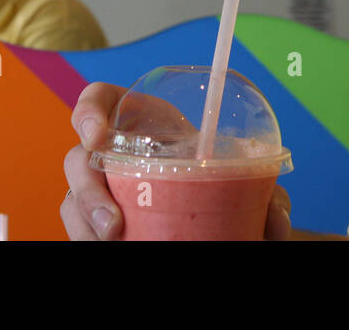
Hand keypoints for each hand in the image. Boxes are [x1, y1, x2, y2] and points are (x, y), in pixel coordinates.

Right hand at [60, 81, 293, 239]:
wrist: (208, 207)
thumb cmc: (214, 174)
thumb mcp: (235, 170)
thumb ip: (258, 187)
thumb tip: (276, 217)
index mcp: (138, 122)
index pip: (97, 101)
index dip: (89, 112)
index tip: (96, 136)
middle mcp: (110, 152)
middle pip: (76, 160)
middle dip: (88, 191)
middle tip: (113, 224)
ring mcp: (98, 186)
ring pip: (72, 200)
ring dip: (85, 223)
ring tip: (112, 242)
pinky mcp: (96, 217)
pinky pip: (80, 228)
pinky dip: (87, 238)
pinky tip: (107, 247)